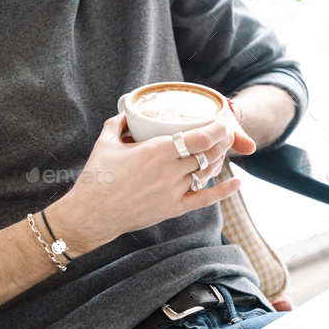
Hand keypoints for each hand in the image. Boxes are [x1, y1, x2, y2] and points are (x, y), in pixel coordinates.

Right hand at [46, 113, 250, 255]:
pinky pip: (204, 199)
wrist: (91, 215)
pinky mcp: (172, 209)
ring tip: (222, 149)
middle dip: (221, 141)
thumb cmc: (97, 178)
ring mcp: (173, 192)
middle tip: (225, 132)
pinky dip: (223, 191)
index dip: (216, 129)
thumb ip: (118, 124)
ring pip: (206, 173)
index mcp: (156, 152)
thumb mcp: (105, 143)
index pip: (199, 138)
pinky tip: (237, 182)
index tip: (223, 121)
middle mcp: (170, 172)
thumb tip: (126, 113)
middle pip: (208, 154)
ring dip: (218, 160)